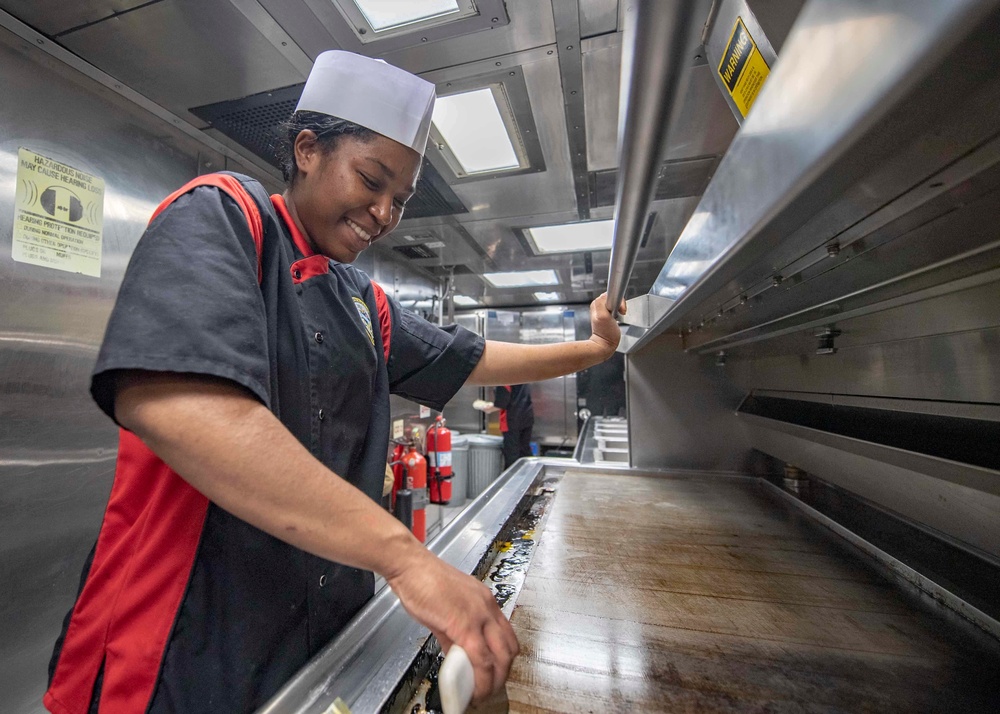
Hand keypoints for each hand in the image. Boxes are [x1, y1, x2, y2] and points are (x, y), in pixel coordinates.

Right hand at [386, 548, 518, 702]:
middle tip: (491, 687)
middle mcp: (488, 608)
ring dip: (493, 681)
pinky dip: (479, 679)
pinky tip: (471, 688)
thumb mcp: (448, 607)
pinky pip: (479, 660)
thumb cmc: (425, 581)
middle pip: (509, 649)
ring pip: (498, 658)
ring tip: (482, 693)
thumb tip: (457, 654)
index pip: (507, 636)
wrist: (412, 567)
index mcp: (486, 602)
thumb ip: (455, 632)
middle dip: (503, 674)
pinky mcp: (464, 626)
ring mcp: (479, 617)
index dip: (504, 659)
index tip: (496, 671)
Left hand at [589, 292, 625, 356]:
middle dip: (619, 304)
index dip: (618, 301)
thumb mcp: (603, 316)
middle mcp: (598, 304)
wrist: (604, 344)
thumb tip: (608, 295)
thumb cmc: (605, 333)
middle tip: (618, 314)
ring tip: (616, 318)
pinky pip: (616, 307)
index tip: (619, 310)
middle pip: (614, 296)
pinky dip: (619, 311)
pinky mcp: (608, 314)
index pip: (611, 293)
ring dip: (619, 308)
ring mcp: (603, 309)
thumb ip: (602, 303)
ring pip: (616, 302)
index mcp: (596, 303)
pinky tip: (616, 318)